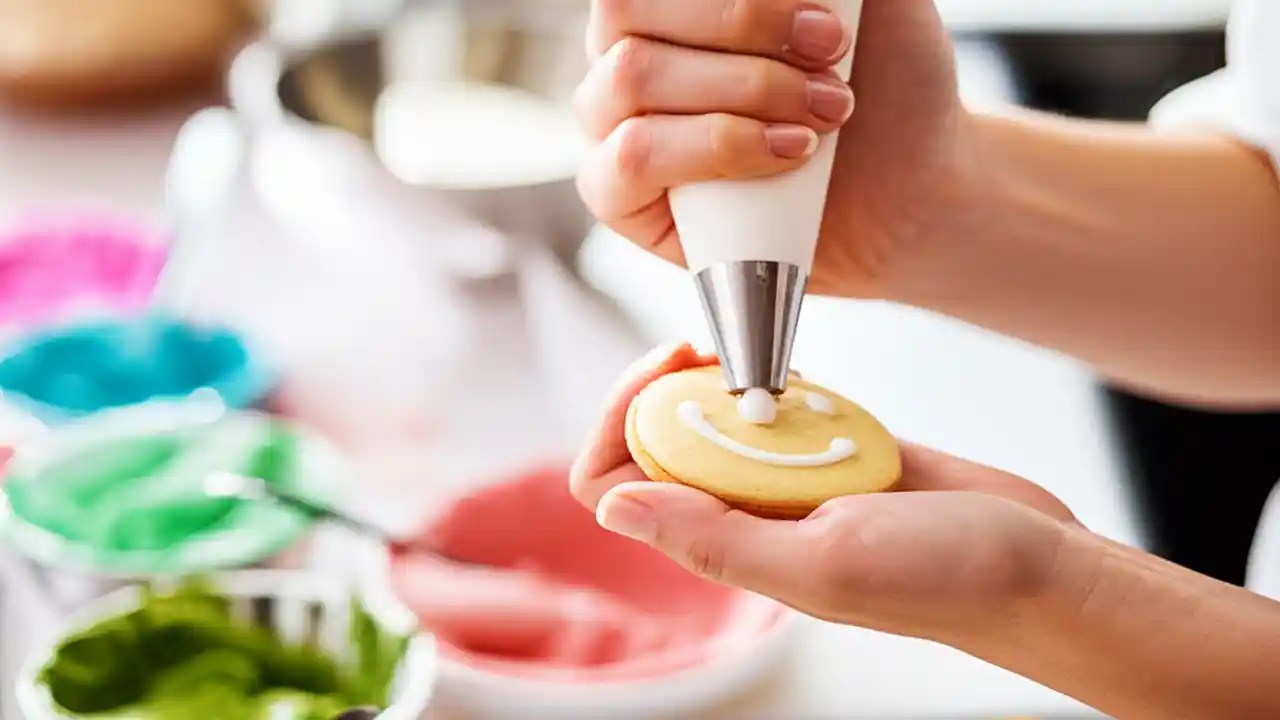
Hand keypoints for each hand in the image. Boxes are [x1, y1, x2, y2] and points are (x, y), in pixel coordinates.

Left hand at [570, 344, 1082, 640]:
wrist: (1040, 564)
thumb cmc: (945, 579)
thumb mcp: (822, 560)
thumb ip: (717, 539)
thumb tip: (613, 511)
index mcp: (726, 545)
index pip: (617, 485)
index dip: (619, 420)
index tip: (664, 371)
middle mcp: (746, 515)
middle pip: (657, 439)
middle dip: (669, 385)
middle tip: (707, 347)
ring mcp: (788, 484)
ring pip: (717, 420)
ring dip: (729, 384)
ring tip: (764, 371)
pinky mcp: (832, 456)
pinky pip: (780, 411)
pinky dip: (785, 386)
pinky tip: (808, 384)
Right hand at [574, 0, 964, 297]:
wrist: (908, 194)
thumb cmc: (882, 93)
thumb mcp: (870, 4)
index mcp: (673, 2)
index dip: (736, 0)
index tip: (829, 22)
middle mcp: (629, 49)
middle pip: (627, 10)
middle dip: (742, 26)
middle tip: (831, 64)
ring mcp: (617, 122)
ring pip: (632, 78)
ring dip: (743, 91)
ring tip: (822, 118)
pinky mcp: (619, 195)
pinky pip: (630, 159)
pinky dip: (715, 148)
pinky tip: (783, 155)